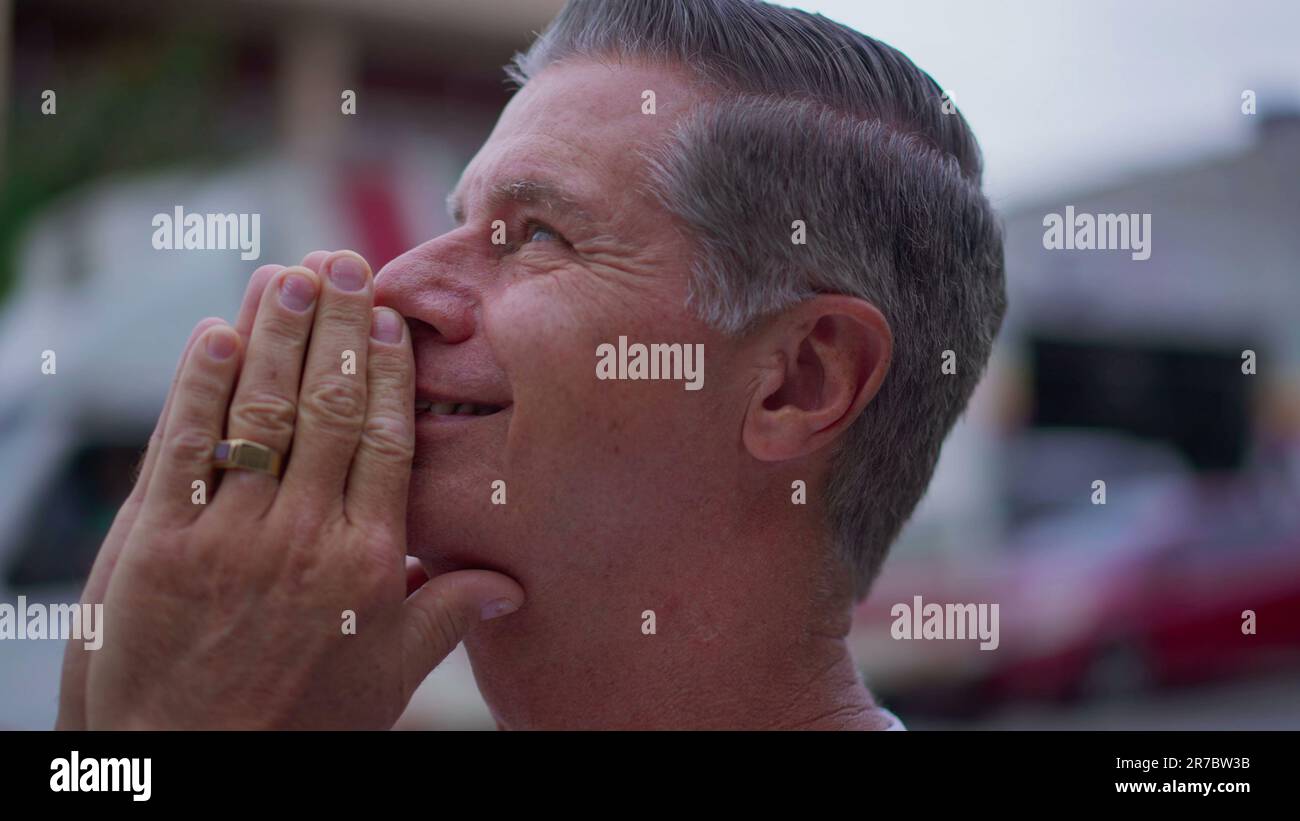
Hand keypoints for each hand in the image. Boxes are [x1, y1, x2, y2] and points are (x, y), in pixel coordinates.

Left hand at [57, 250, 522, 728]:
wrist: (190, 777)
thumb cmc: (296, 730)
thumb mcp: (386, 683)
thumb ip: (443, 616)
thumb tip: (509, 584)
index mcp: (366, 563)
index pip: (385, 442)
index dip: (387, 373)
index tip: (389, 319)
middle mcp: (302, 537)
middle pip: (327, 409)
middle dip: (335, 329)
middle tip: (342, 262)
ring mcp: (227, 536)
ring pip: (260, 412)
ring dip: (274, 335)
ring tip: (289, 275)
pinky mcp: (156, 544)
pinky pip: (184, 447)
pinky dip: (199, 385)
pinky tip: (215, 335)